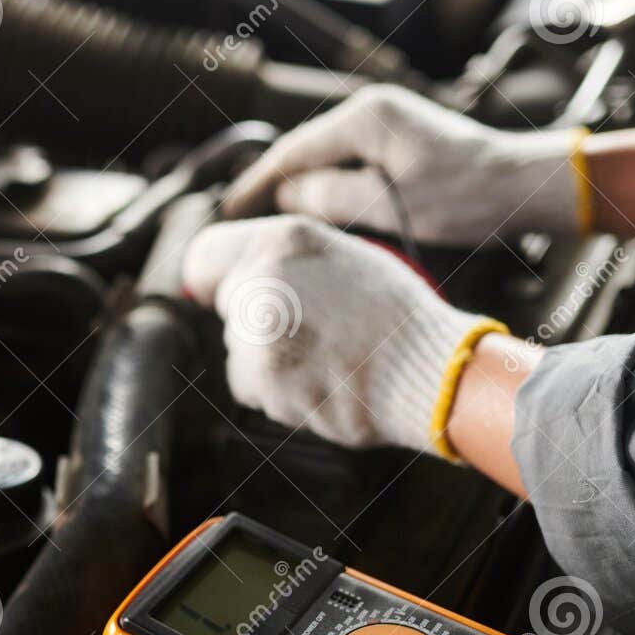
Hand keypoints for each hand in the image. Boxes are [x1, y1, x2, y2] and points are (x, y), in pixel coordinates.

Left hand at [182, 215, 508, 455]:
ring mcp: (259, 332)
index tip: (221, 294)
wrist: (431, 372)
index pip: (204, 256)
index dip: (212, 279)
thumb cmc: (396, 319)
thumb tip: (235, 277)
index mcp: (285, 240)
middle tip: (309, 333)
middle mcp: (264, 279)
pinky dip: (278, 394)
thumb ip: (286, 260)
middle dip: (255, 321)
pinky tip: (320, 384)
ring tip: (323, 359)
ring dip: (267, 362)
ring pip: (238, 352)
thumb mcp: (344, 257)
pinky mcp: (263, 380)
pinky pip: (252, 389)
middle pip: (227, 306)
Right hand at [221, 84, 584, 247]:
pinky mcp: (397, 139)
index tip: (229, 213)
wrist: (523, 184)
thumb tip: (287, 195)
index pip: (292, 152)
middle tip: (240, 223)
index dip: (256, 185)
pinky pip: (346, 162)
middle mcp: (371, 111)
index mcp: (365, 119)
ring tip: (269, 221)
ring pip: (323, 158)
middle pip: (303, 151)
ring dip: (297, 187)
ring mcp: (385, 122)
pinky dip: (324, 185)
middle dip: (270, 186)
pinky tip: (313, 210)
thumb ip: (333, 197)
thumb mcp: (393, 205)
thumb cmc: (468, 196)